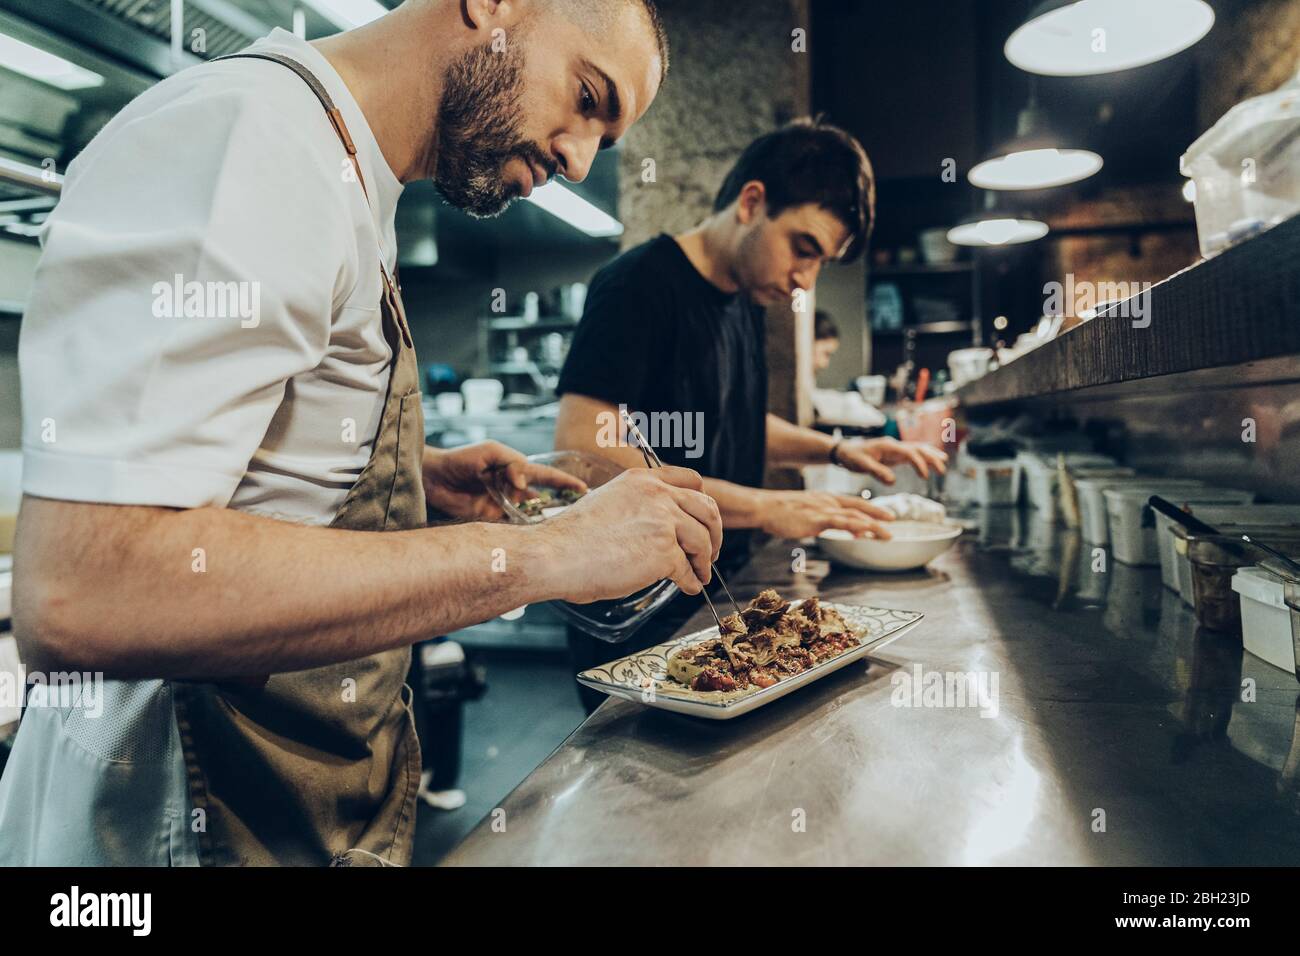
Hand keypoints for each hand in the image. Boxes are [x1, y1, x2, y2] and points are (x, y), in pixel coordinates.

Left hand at [422, 442, 585, 520]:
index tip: (584, 489)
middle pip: (540, 500)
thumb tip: (523, 483)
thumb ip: (511, 462)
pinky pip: (509, 529)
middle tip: (574, 517)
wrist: (433, 478)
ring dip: (538, 524)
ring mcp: (502, 506)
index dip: (565, 482)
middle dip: (557, 508)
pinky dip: (519, 534)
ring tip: (555, 532)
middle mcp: (513, 490)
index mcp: (516, 471)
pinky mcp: (489, 521)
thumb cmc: (461, 459)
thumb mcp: (490, 451)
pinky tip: (529, 540)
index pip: (546, 477)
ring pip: (527, 517)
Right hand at [541, 466, 723, 601]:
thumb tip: (661, 530)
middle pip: (707, 509)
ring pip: (704, 541)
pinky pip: (689, 570)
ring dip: (705, 561)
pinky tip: (687, 587)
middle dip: (715, 533)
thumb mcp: (609, 503)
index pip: (691, 480)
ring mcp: (663, 522)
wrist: (554, 556)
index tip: (703, 520)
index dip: (703, 502)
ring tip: (699, 575)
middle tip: (711, 552)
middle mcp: (657, 495)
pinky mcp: (664, 552)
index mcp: (642, 480)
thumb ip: (639, 508)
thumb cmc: (572, 539)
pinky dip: (691, 582)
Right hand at [757, 490, 894, 539]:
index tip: (884, 514)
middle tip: (893, 520)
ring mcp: (823, 509)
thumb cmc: (780, 512)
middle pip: (859, 507)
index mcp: (825, 499)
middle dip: (878, 514)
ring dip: (873, 525)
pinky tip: (866, 532)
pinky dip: (856, 527)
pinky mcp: (817, 519)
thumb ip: (821, 520)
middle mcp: (828, 501)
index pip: (853, 502)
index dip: (871, 508)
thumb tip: (830, 527)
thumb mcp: (804, 513)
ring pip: (854, 516)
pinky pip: (841, 523)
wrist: (765, 507)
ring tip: (887, 533)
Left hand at [833, 437, 948, 483]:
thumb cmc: (852, 457)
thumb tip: (893, 481)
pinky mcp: (894, 454)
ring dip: (930, 455)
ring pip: (917, 449)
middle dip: (931, 458)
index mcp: (888, 446)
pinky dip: (923, 457)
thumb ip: (877, 472)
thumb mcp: (862, 466)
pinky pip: (912, 454)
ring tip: (943, 464)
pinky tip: (932, 462)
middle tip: (942, 470)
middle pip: (918, 448)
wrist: (844, 451)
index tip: (924, 477)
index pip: (909, 453)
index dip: (919, 464)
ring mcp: (895, 448)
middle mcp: (894, 445)